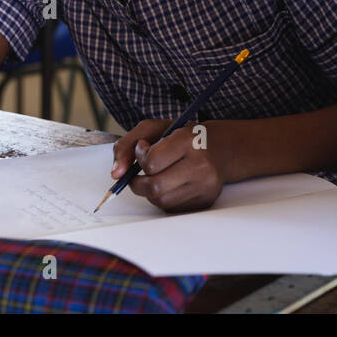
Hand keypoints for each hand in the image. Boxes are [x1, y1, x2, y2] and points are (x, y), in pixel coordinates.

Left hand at [111, 119, 225, 212]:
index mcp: (189, 141)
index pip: (151, 161)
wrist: (220, 149)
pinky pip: (172, 208)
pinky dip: (163, 198)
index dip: (139, 157)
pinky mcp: (205, 201)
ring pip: (160, 200)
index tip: (143, 149)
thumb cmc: (183, 137)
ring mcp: (205, 186)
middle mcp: (201, 165)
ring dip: (150, 191)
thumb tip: (116, 174)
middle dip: (138, 181)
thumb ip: (128, 144)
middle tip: (140, 172)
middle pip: (154, 186)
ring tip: (157, 176)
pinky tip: (170, 184)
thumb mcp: (155, 129)